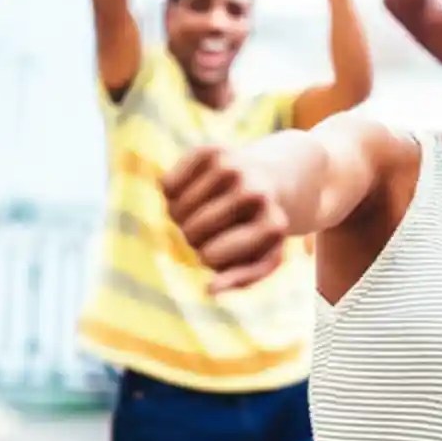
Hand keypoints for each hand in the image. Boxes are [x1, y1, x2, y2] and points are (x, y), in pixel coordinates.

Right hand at [161, 146, 287, 293]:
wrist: (275, 175)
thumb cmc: (260, 226)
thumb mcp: (261, 256)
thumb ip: (240, 279)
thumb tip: (210, 290)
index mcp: (272, 226)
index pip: (210, 257)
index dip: (208, 258)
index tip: (223, 248)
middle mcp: (254, 193)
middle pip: (191, 233)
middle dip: (194, 237)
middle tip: (211, 227)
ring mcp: (233, 168)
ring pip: (176, 209)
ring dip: (180, 215)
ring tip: (202, 209)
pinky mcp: (211, 150)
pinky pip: (167, 184)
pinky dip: (170, 191)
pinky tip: (191, 189)